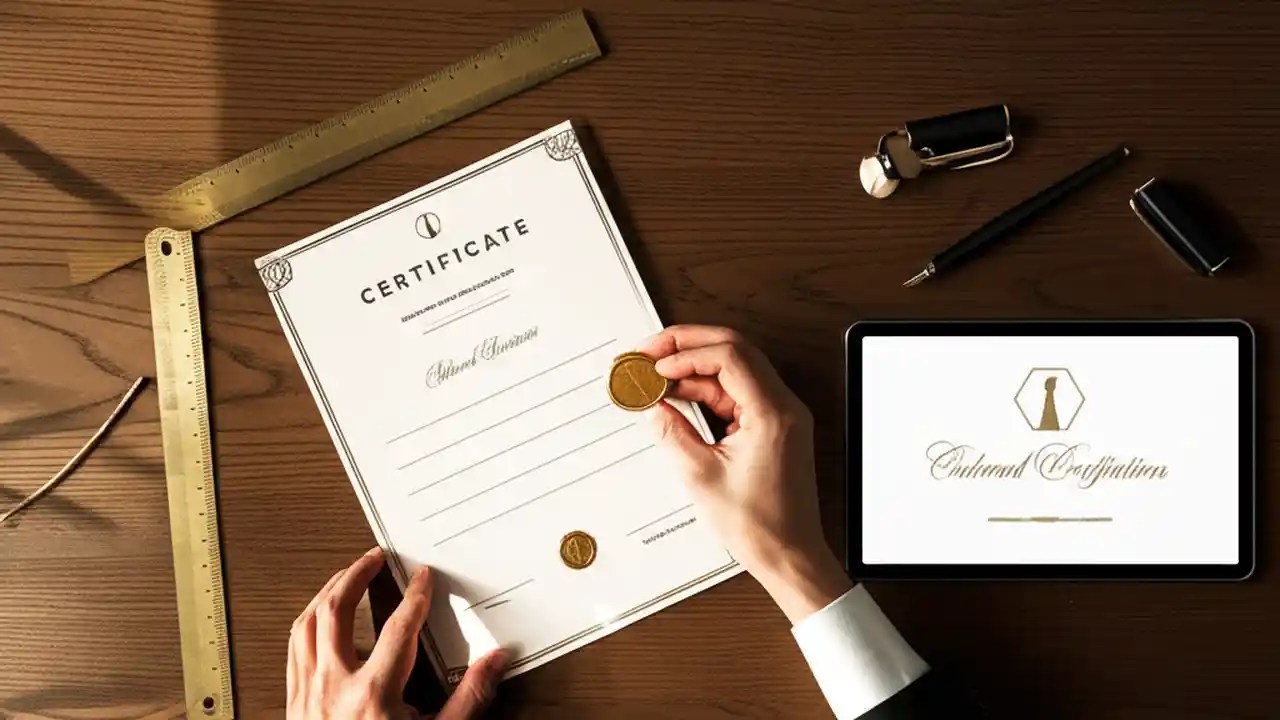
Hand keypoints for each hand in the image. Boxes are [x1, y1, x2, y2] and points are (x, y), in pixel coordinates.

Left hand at [288, 547, 508, 719]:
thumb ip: (468, 698)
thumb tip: (494, 662)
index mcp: (373, 694)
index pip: (398, 626)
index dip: (414, 595)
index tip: (422, 578)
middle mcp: (334, 687)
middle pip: (337, 610)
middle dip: (355, 575)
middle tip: (373, 558)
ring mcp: (307, 694)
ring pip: (306, 623)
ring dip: (325, 592)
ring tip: (344, 576)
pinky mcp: (293, 703)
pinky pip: (293, 648)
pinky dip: (306, 622)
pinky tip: (317, 617)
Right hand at [638, 325, 851, 623]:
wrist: (789, 554)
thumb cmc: (760, 526)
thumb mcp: (701, 477)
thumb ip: (673, 434)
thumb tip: (653, 407)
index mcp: (773, 414)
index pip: (730, 357)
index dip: (687, 353)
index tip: (656, 365)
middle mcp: (783, 406)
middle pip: (734, 351)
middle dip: (688, 346)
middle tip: (651, 352)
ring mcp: (779, 414)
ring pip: (734, 370)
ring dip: (694, 368)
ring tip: (657, 377)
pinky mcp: (771, 425)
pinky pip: (736, 393)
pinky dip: (706, 390)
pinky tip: (678, 396)